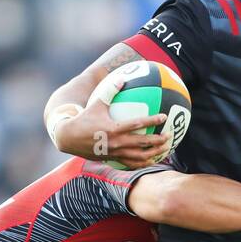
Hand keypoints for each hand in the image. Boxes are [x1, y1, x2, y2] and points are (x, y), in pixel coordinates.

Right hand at [52, 95, 169, 169]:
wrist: (70, 138)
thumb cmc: (84, 119)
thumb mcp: (96, 103)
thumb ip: (110, 91)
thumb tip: (122, 77)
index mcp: (114, 128)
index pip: (137, 124)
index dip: (152, 120)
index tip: (164, 117)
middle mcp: (116, 142)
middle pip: (143, 143)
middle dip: (158, 140)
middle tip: (170, 136)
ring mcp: (116, 153)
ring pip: (139, 156)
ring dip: (154, 154)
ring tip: (165, 150)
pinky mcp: (113, 160)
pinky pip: (131, 164)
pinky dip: (143, 163)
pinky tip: (152, 160)